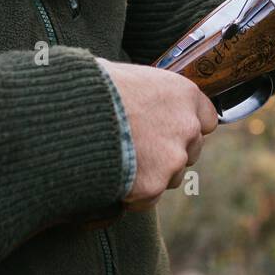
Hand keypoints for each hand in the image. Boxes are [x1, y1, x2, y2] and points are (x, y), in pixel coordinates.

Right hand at [96, 60, 217, 210]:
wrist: (68, 113)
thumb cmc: (90, 87)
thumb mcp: (126, 77)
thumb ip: (146, 95)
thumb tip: (138, 100)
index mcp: (184, 94)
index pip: (206, 119)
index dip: (185, 127)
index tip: (168, 131)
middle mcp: (187, 127)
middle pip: (189, 151)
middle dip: (167, 154)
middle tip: (136, 150)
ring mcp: (172, 159)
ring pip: (170, 177)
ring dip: (151, 175)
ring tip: (117, 162)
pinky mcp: (152, 185)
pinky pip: (147, 197)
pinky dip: (131, 194)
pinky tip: (110, 177)